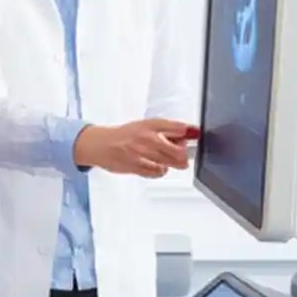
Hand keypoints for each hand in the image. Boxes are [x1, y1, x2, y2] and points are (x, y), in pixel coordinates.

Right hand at [74, 119, 195, 177]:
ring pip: (169, 163)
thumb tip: (190, 133)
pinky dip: (159, 171)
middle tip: (180, 155)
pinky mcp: (135, 166)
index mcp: (150, 125)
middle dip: (183, 155)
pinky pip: (157, 172)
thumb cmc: (124, 135)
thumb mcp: (146, 126)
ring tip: (164, 160)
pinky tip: (154, 166)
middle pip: (178, 150)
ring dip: (171, 164)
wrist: (100, 144)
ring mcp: (141, 153)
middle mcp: (146, 137)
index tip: (196, 135)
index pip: (178, 128)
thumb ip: (168, 130)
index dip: (190, 133)